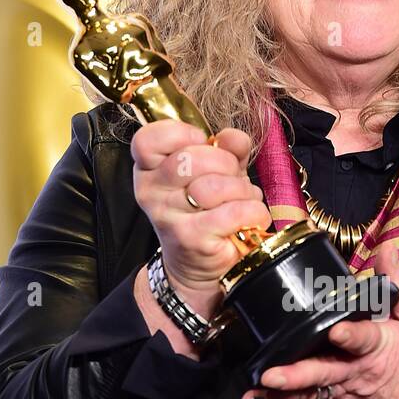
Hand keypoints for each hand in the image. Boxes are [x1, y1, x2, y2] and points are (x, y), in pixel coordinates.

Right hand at [131, 121, 271, 312]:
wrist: (198, 265)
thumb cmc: (207, 211)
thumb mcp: (217, 171)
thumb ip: (227, 148)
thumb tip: (233, 137)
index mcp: (149, 169)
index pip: (146, 140)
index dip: (180, 133)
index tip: (203, 141)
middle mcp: (151, 192)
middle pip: (187, 159)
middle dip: (223, 162)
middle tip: (232, 177)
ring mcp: (168, 216)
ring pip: (213, 186)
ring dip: (241, 191)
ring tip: (243, 200)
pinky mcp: (191, 238)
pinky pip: (231, 212)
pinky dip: (252, 212)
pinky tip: (251, 217)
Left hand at [239, 240, 398, 398]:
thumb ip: (398, 284)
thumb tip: (385, 247)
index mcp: (381, 347)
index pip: (364, 339)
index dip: (350, 335)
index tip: (335, 330)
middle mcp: (358, 373)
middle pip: (325, 373)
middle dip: (297, 376)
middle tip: (271, 375)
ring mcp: (346, 393)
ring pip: (310, 395)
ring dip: (280, 396)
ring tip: (252, 396)